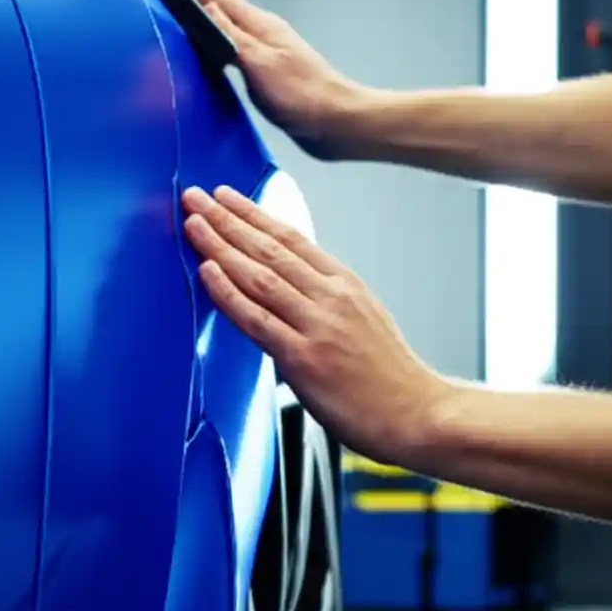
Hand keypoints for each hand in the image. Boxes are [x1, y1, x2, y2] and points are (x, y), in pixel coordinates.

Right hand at [180, 0, 360, 159]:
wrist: (336, 123)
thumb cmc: (301, 93)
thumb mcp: (260, 62)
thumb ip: (232, 36)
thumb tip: (207, 7)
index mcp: (262, 26)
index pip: (222, 0)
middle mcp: (264, 36)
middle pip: (225, 15)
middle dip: (196, 8)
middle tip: (165, 7)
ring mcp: (268, 57)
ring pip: (230, 36)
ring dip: (206, 31)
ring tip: (180, 33)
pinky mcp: (269, 78)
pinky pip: (235, 59)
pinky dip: (218, 56)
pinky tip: (210, 67)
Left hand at [181, 185, 450, 463]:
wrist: (417, 414)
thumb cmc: (390, 376)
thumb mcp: (365, 317)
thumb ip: (327, 298)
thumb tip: (289, 285)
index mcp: (345, 284)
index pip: (291, 237)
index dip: (254, 214)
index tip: (226, 196)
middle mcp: (331, 297)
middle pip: (269, 248)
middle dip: (227, 219)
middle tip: (196, 197)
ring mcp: (317, 326)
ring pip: (259, 275)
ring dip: (221, 246)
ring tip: (194, 223)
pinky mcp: (303, 359)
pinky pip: (256, 319)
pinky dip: (228, 292)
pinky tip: (208, 271)